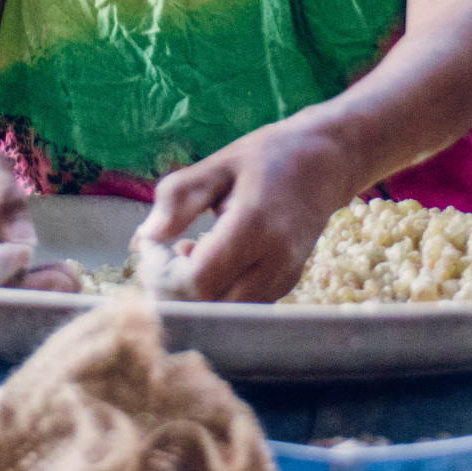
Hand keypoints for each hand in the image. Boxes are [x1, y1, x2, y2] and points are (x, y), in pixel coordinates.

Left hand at [137, 119, 360, 302]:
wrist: (324, 165)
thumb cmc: (268, 157)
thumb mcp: (219, 164)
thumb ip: (180, 196)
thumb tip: (147, 235)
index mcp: (255, 226)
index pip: (198, 279)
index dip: (162, 274)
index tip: (149, 247)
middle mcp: (275, 261)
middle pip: (209, 306)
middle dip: (172, 289)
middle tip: (160, 255)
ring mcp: (284, 278)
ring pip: (224, 313)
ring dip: (193, 294)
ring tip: (187, 252)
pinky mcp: (286, 286)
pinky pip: (239, 307)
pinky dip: (214, 294)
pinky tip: (208, 261)